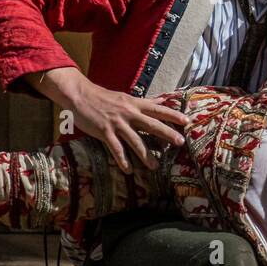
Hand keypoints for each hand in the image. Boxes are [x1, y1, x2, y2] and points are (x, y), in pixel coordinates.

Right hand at [33, 67, 188, 172]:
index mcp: (135, 104)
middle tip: (180, 142)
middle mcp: (128, 113)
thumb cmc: (104, 97)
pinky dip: (122, 160)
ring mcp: (116, 123)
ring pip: (134, 140)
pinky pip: (115, 148)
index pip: (157, 109)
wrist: (80, 95)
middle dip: (167, 133)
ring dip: (145, 155)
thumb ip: (145, 102)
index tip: (187, 121)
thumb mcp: (127, 97)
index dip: (172, 115)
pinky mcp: (104, 131)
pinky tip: (128, 170)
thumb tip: (163, 100)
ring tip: (154, 166)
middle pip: (151, 124)